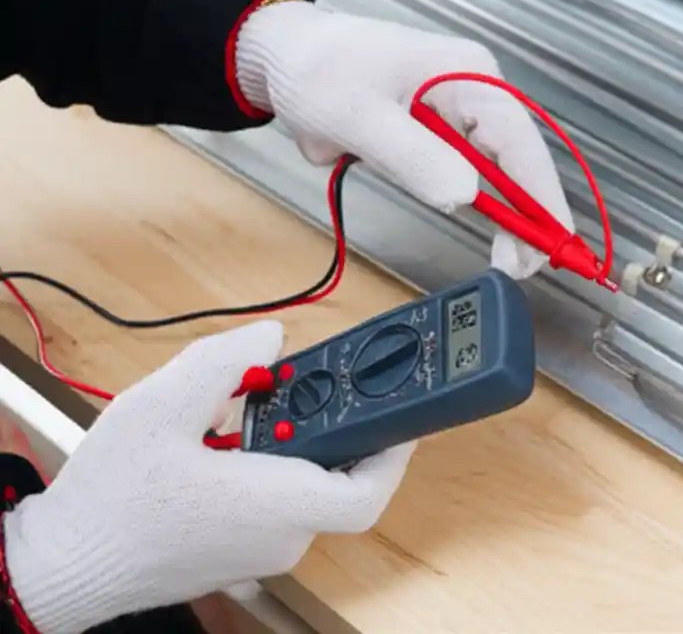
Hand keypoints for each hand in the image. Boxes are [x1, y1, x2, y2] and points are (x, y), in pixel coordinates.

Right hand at [3, 322, 412, 633]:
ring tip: (244, 408)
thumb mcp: (159, 407)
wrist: (64, 564)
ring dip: (289, 442)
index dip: (393, 450)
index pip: (368, 490)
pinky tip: (224, 440)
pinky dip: (267, 467)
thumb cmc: (110, 501)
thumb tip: (271, 340)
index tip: (397, 410)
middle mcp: (280, 537)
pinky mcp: (240, 553)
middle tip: (293, 387)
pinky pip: (276, 504)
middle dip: (326, 423)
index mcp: (276, 505)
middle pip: (337, 477)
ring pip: (303, 488)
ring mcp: (261, 552)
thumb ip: (222, 363)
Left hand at [234, 0, 573, 279]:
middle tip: (522, 266)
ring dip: (504, 216)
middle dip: (527, 215)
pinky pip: (468, 175)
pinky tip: (492, 235)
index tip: (552, 242)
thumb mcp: (361, 116)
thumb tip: (464, 195)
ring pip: (497, 174)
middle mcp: (474, 92)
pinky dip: (476, 206)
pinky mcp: (438, 135)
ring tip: (508, 259)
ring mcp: (458, 115)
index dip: (542, 196)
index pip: (520, 142)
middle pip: (519, 161)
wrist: (281, 58)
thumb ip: (414, 157)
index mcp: (468, 75)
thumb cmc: (317, 69)